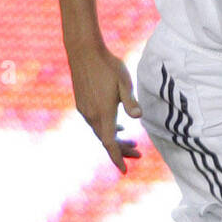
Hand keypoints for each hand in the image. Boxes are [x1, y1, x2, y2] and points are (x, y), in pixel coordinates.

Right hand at [67, 45, 142, 171]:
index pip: (109, 143)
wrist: (84, 52)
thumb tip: (138, 118)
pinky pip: (95, 123)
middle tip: (138, 153)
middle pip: (106, 140)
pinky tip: (118, 126)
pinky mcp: (82, 104)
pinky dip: (107, 129)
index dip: (118, 157)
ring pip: (100, 132)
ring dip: (115, 138)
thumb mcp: (124, 82)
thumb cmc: (108, 65)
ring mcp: (85, 110)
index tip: (125, 169)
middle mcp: (91, 115)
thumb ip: (130, 101)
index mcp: (103, 113)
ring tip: (132, 140)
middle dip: (121, 149)